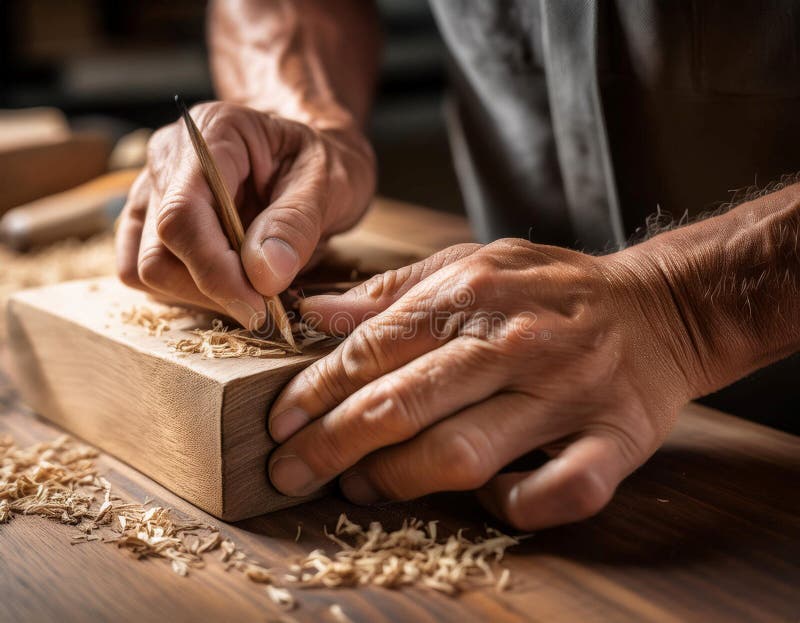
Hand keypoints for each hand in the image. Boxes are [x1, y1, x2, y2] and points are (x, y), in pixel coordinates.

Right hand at [115, 101, 374, 327]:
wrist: (316, 156)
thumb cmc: (325, 163)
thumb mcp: (333, 184)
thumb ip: (296, 224)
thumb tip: (263, 276)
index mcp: (212, 133)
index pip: (183, 214)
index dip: (216, 271)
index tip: (259, 307)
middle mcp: (168, 157)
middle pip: (160, 250)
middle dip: (215, 290)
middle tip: (269, 305)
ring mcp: (151, 191)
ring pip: (149, 270)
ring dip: (203, 296)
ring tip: (256, 290)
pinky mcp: (149, 223)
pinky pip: (147, 274)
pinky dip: (189, 294)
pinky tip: (232, 284)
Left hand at [266, 239, 702, 529]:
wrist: (660, 308)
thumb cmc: (553, 287)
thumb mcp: (476, 262)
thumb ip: (397, 289)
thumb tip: (318, 311)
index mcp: (475, 292)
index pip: (374, 346)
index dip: (314, 391)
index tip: (278, 424)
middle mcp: (516, 342)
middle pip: (402, 404)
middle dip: (331, 444)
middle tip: (289, 471)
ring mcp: (566, 395)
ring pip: (461, 454)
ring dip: (398, 479)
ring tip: (360, 485)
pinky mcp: (614, 441)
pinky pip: (553, 493)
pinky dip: (508, 506)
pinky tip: (482, 498)